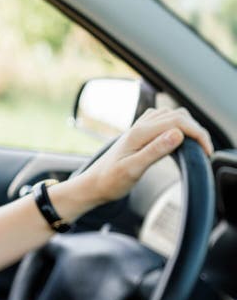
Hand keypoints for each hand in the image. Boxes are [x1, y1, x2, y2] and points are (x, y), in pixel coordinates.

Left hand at [82, 106, 214, 204]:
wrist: (93, 184)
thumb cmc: (110, 180)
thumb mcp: (133, 169)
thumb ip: (154, 151)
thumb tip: (177, 134)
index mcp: (139, 133)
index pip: (178, 122)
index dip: (197, 134)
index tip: (206, 151)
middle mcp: (139, 127)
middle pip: (177, 115)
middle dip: (196, 129)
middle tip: (204, 151)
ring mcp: (138, 129)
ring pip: (170, 115)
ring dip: (187, 126)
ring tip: (196, 146)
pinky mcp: (139, 134)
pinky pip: (162, 120)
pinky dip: (176, 126)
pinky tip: (179, 139)